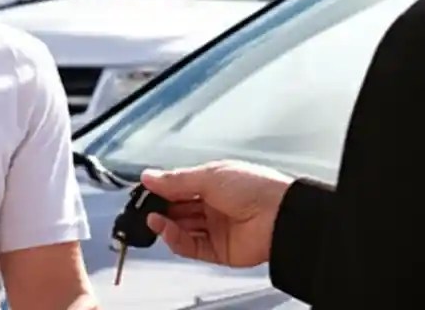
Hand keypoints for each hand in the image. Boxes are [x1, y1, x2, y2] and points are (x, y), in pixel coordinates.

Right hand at [140, 160, 292, 267]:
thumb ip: (176, 180)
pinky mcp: (217, 250)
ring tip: (152, 217)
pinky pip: (190, 247)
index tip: (144, 189)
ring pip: (182, 228)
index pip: (180, 186)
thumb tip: (149, 176)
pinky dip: (174, 239)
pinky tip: (165, 229)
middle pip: (179, 208)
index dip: (162, 188)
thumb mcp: (209, 176)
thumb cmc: (255, 188)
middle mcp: (214, 205)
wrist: (279, 216)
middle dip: (161, 206)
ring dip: (165, 223)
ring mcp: (216, 228)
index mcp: (215, 183)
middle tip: (145, 205)